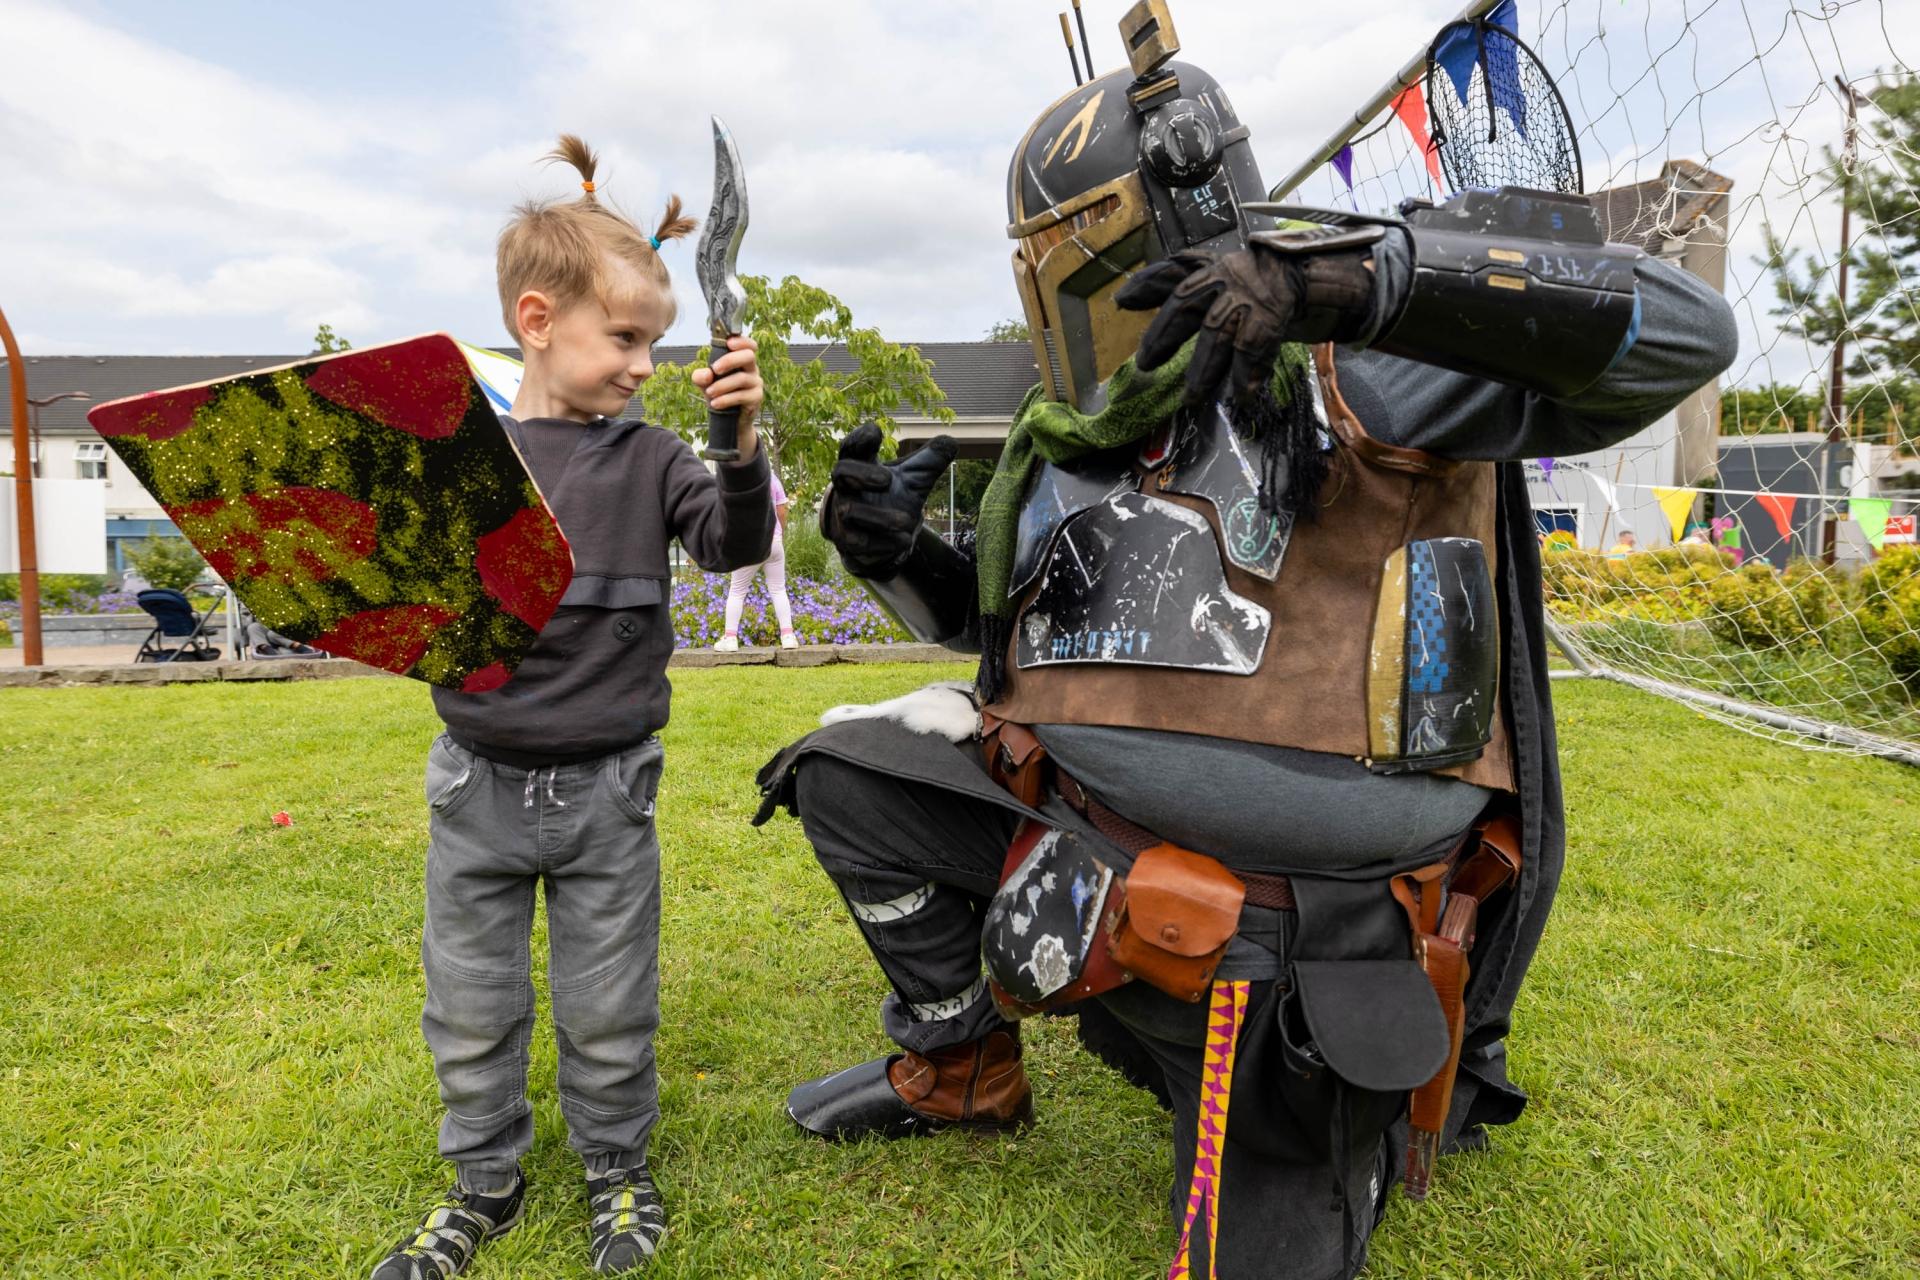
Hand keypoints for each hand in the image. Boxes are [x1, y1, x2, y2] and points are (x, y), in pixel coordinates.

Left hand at [691, 334, 762, 459]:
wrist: (730, 421)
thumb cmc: (720, 395)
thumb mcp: (706, 384)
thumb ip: (701, 377)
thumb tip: (706, 374)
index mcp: (742, 361)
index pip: (749, 345)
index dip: (742, 341)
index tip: (729, 343)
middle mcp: (752, 369)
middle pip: (748, 356)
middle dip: (730, 360)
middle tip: (715, 368)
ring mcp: (756, 384)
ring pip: (741, 378)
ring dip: (722, 385)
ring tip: (709, 393)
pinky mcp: (756, 398)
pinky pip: (741, 396)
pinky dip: (726, 399)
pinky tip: (715, 404)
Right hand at [822, 426, 956, 574]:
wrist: (882, 535)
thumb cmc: (893, 495)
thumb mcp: (915, 477)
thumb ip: (931, 460)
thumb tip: (951, 442)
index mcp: (860, 465)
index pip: (852, 447)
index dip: (859, 438)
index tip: (876, 431)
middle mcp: (846, 487)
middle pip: (840, 471)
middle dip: (861, 474)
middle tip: (887, 479)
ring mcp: (844, 514)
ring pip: (850, 511)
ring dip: (880, 516)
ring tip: (908, 519)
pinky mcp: (848, 541)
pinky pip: (859, 542)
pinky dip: (882, 542)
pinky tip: (903, 541)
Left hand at [1114, 228, 1376, 406]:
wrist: (1292, 273)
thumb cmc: (1238, 281)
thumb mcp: (1205, 274)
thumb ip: (1168, 284)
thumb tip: (1122, 300)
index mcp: (1205, 272)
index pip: (1171, 275)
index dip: (1146, 285)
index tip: (1121, 301)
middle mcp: (1221, 284)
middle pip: (1186, 307)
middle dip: (1164, 335)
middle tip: (1146, 364)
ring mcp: (1244, 304)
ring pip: (1217, 336)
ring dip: (1204, 369)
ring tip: (1192, 397)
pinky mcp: (1266, 324)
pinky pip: (1252, 353)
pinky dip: (1246, 377)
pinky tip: (1242, 396)